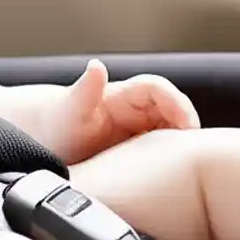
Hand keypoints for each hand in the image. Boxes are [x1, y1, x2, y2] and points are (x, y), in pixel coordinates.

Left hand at [46, 59, 199, 163]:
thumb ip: (85, 89)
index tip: (188, 126)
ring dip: (183, 142)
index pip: (158, 89)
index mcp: (121, 95)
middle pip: (174, 109)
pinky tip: (173, 174)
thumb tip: (96, 66)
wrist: (45, 140)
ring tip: (187, 165)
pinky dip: (173, 156)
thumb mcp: (70, 109)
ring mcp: (138, 127)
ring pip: (173, 128)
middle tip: (194, 153)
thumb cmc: (57, 122)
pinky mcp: (138, 146)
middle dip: (188, 126)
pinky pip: (164, 147)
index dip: (177, 103)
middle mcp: (134, 108)